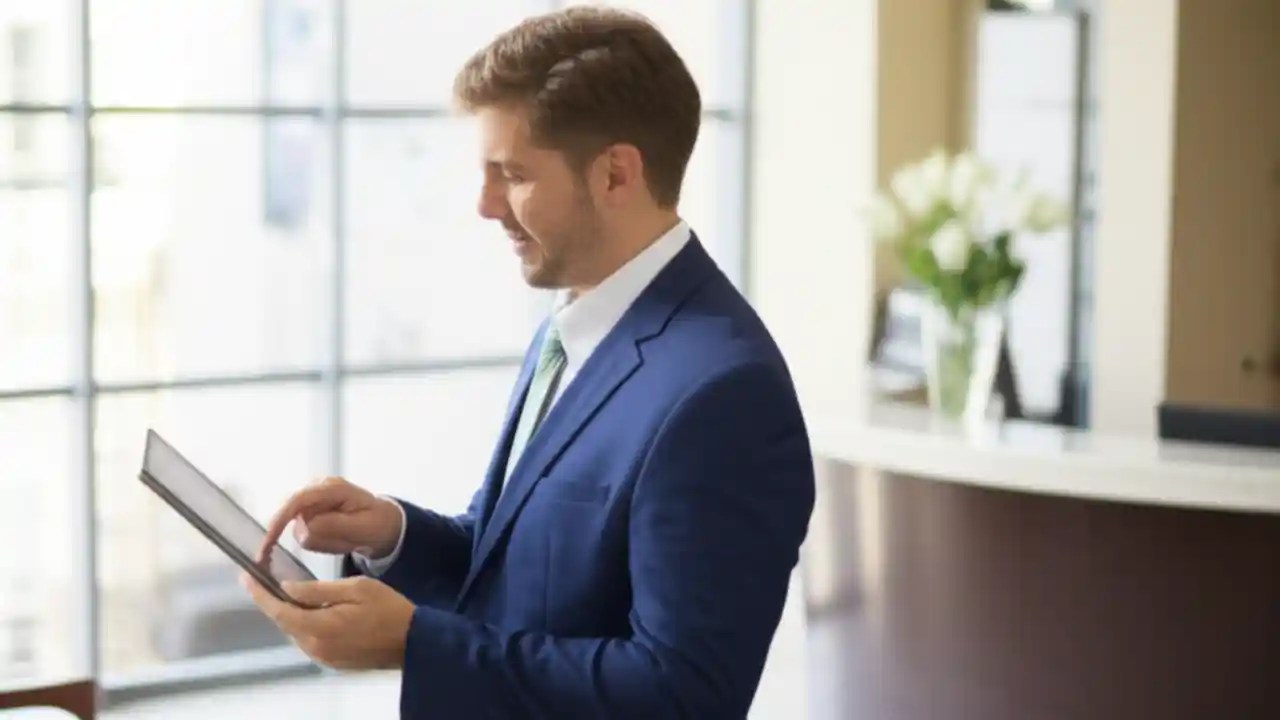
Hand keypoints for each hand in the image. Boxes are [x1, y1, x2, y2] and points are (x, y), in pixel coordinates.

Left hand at [240, 573, 414, 670]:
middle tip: (266, 580)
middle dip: (274, 601)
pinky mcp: (333, 661)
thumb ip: (318, 590)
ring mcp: (324, 657)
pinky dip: (306, 624)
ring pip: (297, 632)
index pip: (278, 610)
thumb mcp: (355, 588)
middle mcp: (315, 647)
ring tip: (291, 592)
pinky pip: (310, 640)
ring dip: (291, 613)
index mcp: (319, 627)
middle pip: (285, 622)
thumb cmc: (388, 609)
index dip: (260, 594)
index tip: (246, 577)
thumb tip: (288, 588)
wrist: (414, 642)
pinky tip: (314, 611)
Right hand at [258, 476, 401, 561]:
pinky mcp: (312, 513)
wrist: (386, 524)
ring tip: (346, 539)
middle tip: (339, 543)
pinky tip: (339, 538)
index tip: (267, 545)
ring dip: (320, 540)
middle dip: (311, 536)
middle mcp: (317, 489)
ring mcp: (314, 501)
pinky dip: (321, 542)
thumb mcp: (362, 527)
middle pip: (294, 517)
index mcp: (331, 488)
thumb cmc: (378, 523)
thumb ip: (333, 526)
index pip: (296, 501)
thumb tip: (303, 529)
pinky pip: (305, 534)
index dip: (279, 522)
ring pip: (300, 529)